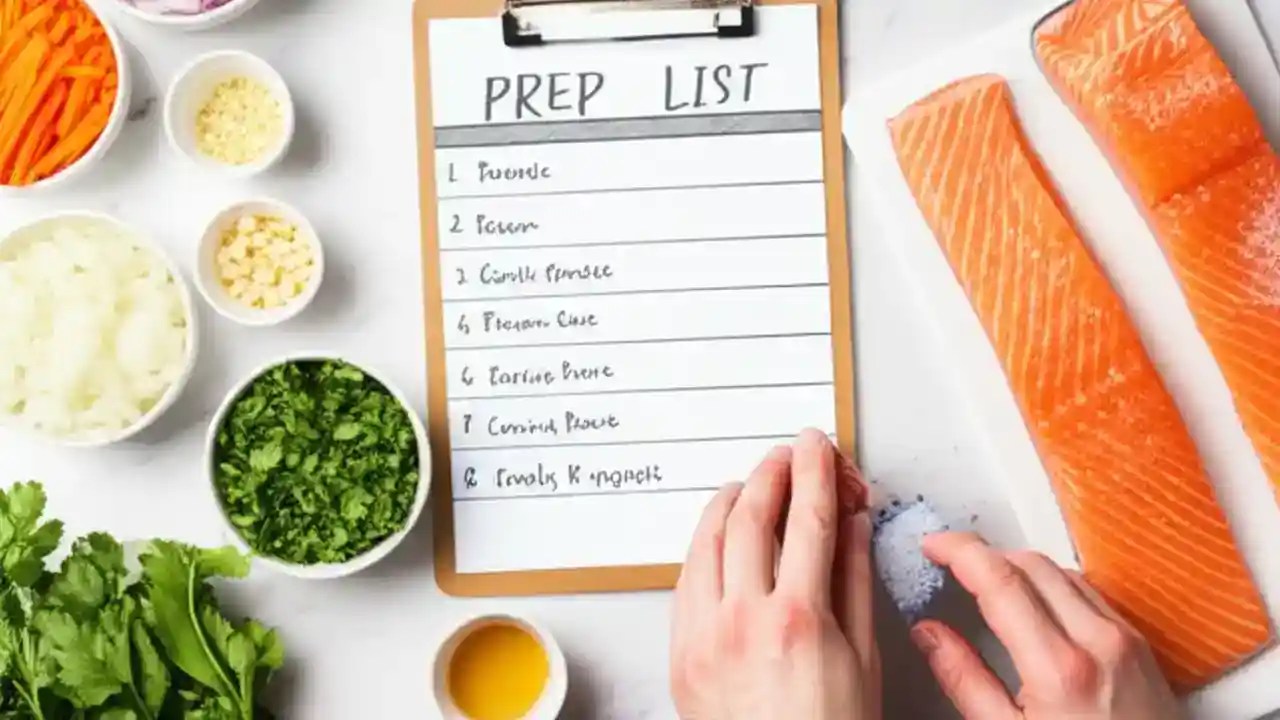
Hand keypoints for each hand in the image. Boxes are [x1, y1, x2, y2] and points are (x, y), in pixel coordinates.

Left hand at [670, 429, 879, 719]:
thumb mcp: (863, 660)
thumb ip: (854, 584)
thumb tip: (851, 526)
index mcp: (797, 618)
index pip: (807, 519)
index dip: (815, 472)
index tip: (819, 448)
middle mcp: (742, 619)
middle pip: (752, 517)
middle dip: (771, 473)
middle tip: (787, 455)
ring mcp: (703, 634)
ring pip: (708, 540)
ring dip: (731, 501)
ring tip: (751, 485)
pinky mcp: (680, 651)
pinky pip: (686, 577)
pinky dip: (705, 545)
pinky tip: (721, 537)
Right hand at [912, 532, 1181, 719]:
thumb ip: (965, 681)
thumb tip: (930, 634)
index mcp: (1060, 669)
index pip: (1000, 580)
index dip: (959, 551)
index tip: (933, 546)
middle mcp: (1099, 643)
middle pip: (1031, 564)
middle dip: (985, 555)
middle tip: (951, 564)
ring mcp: (1126, 640)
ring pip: (1062, 571)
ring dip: (1019, 568)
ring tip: (987, 584)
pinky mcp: (1141, 646)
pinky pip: (1090, 593)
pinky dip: (1053, 585)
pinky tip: (1034, 605)